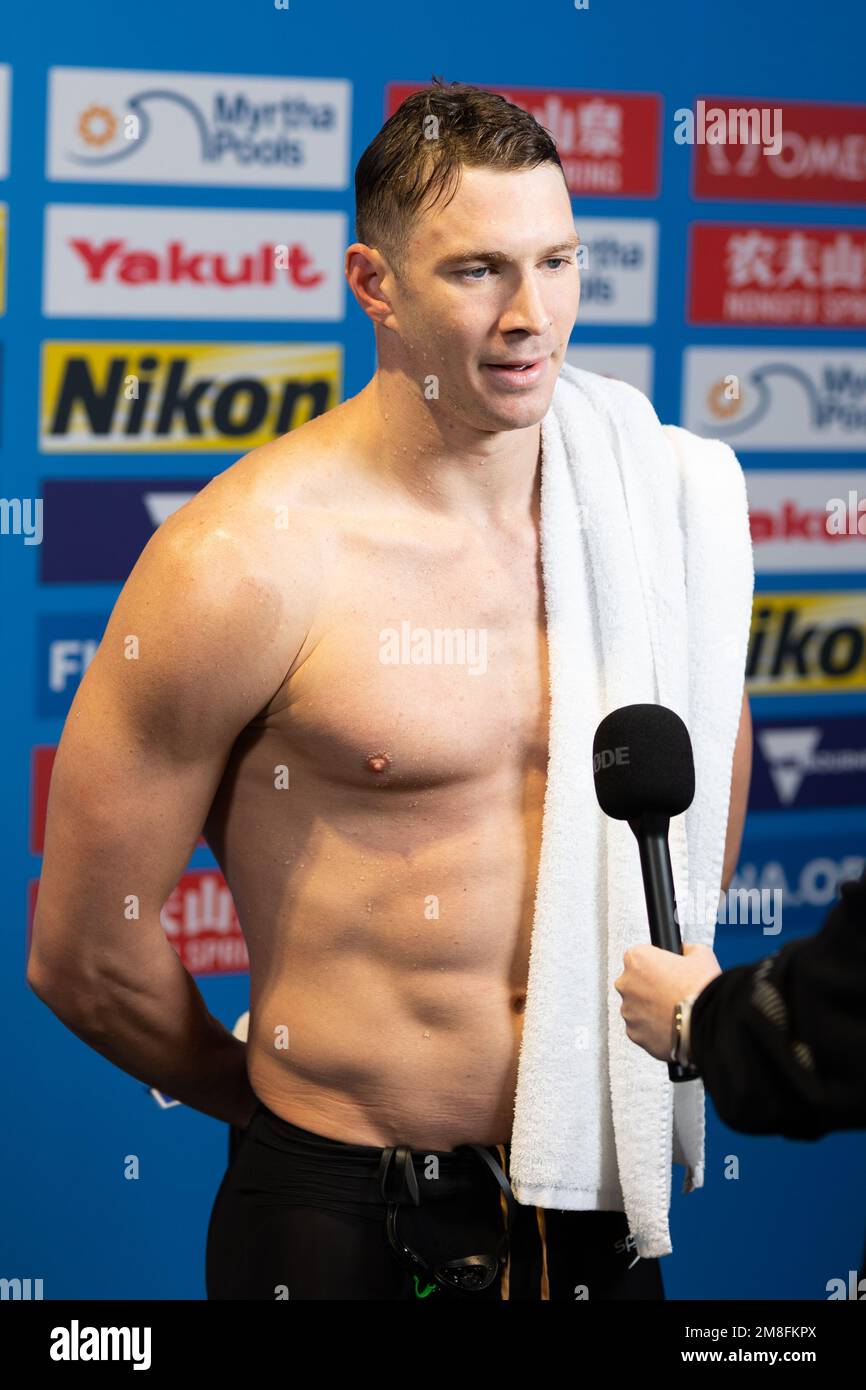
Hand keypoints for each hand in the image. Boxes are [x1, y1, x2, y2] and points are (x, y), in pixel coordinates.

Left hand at [613, 942, 721, 1061]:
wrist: (707, 1023)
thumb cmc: (701, 989)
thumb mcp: (701, 954)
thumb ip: (686, 950)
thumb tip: (685, 952)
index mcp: (637, 959)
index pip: (639, 956)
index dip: (657, 964)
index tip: (668, 971)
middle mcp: (626, 983)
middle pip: (635, 982)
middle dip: (651, 987)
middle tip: (673, 992)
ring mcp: (628, 1010)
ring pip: (637, 1007)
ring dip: (650, 1008)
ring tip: (674, 1011)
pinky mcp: (634, 1033)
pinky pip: (640, 1028)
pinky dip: (652, 1028)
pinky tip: (671, 1025)